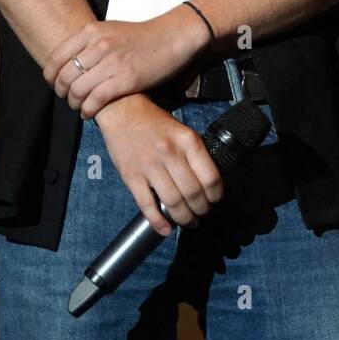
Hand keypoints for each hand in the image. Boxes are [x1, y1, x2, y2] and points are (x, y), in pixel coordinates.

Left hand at [42, 5, 211, 118]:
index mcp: (91, 31)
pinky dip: (88, 110)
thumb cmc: (142, 36)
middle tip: (67, 99)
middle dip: (62, 93)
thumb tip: (69, 63)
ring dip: (74, 104)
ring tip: (80, 107)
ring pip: (77, 91)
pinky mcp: (126, 79)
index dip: (50, 77)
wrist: (173, 37)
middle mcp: (98, 45)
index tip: (55, 84)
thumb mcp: (110, 30)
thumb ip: (89, 43)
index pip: (55, 58)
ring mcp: (112, 62)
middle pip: (64, 77)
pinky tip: (89, 112)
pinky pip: (95, 100)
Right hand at [95, 94, 223, 233]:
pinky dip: (158, 221)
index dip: (216, 195)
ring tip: (189, 222)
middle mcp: (170, 153)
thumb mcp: (182, 131)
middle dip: (201, 210)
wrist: (122, 110)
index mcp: (187, 140)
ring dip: (184, 218)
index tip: (215, 200)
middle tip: (202, 214)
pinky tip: (165, 229)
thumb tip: (208, 183)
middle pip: (193, 193)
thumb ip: (194, 154)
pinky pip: (147, 205)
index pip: (210, 177)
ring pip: (173, 202)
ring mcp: (149, 165)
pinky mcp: (131, 176)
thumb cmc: (155, 122)